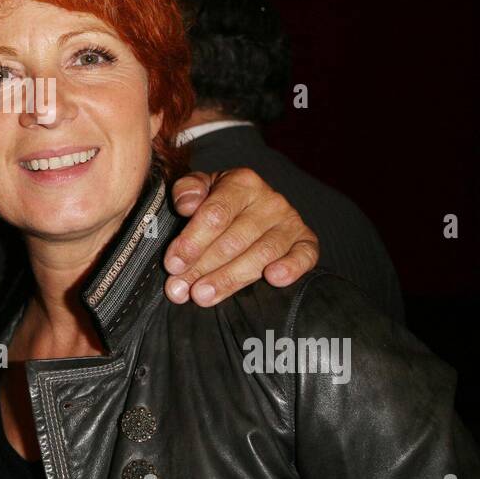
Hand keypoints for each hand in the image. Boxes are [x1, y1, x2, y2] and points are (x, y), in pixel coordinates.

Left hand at [164, 168, 318, 305]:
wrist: (255, 208)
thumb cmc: (220, 202)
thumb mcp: (200, 189)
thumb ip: (187, 191)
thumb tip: (186, 205)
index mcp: (242, 182)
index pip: (215, 214)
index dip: (192, 242)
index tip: (172, 264)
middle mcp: (270, 200)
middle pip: (234, 239)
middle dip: (203, 267)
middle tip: (180, 288)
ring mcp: (291, 221)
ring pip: (262, 254)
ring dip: (230, 278)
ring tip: (203, 295)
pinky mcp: (307, 242)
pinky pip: (304, 256)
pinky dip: (291, 267)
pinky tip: (273, 279)